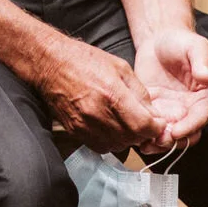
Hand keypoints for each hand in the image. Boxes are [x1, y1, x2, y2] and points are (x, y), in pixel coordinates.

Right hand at [23, 32, 161, 155]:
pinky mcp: (75, 130)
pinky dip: (110, 141)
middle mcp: (98, 113)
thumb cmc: (83, 60)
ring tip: (125, 123)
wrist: (49, 62)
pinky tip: (109, 127)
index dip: (156, 128)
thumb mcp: (120, 67)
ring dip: (127, 138)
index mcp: (112, 94)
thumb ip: (139, 92)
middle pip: (132, 138)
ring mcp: (85, 124)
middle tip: (142, 122)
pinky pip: (101, 146)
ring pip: (118, 145)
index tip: (158, 123)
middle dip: (142, 132)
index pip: (144, 126)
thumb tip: (153, 113)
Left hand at [134, 27, 207, 148]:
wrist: (159, 39)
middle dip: (173, 140)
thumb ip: (202, 61)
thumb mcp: (196, 46)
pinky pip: (152, 125)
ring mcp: (173, 110)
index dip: (189, 127)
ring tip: (144, 143)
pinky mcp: (155, 108)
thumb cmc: (181, 41)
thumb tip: (206, 78)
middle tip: (157, 140)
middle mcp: (191, 108)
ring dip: (158, 142)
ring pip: (169, 135)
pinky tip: (133, 133)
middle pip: (187, 133)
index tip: (176, 132)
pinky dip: (145, 133)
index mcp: (206, 96)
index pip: (201, 117)